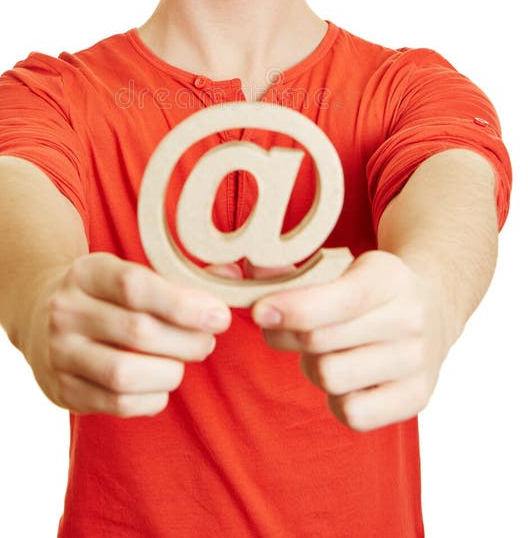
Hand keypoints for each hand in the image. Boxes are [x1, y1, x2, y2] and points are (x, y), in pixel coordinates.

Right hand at [28, 253, 230, 417]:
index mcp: (88, 272)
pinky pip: (116, 404)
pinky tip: (159, 385)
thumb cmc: (105, 291)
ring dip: (170, 373)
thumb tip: (231, 278)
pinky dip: (151, 399)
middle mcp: (66, 311)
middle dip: (187, 342)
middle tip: (207, 341)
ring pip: (125, 374)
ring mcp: (58, 353)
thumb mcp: (129, 270)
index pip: (137, 287)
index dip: (184, 304)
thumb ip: (180, 278)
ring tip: (181, 363)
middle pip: (138, 333)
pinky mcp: (60, 390)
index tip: (220, 316)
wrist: (38, 310)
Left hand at [251, 250, 451, 431]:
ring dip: (312, 367)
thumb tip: (245, 271)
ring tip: (323, 352)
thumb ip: (291, 271)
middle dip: (289, 335)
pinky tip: (345, 377)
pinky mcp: (418, 397)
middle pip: (320, 341)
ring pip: (331, 377)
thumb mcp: (342, 264)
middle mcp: (409, 319)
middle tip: (285, 328)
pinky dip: (336, 400)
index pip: (334, 300)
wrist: (434, 305)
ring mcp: (417, 361)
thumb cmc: (369, 285)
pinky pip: (352, 414)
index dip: (290, 308)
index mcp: (387, 278)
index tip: (260, 311)